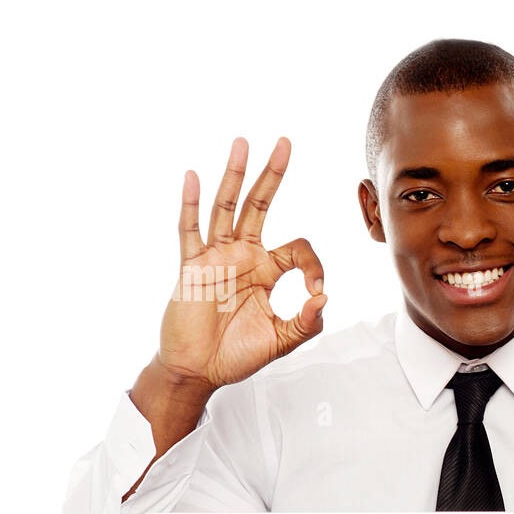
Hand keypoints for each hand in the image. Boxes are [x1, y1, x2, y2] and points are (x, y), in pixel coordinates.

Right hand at [159, 136, 326, 390]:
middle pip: (260, 206)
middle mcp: (243, 256)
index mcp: (267, 270)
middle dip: (273, 175)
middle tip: (285, 142)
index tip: (315, 292)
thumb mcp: (281, 341)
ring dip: (234, 175)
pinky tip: (194, 177)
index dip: (314, 266)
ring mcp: (216, 258)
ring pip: (227, 208)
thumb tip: (324, 299)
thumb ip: (306, 323)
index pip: (299, 248)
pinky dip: (191, 205)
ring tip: (243, 143)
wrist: (199, 370)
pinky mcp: (192, 268)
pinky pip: (189, 231)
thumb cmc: (236, 354)